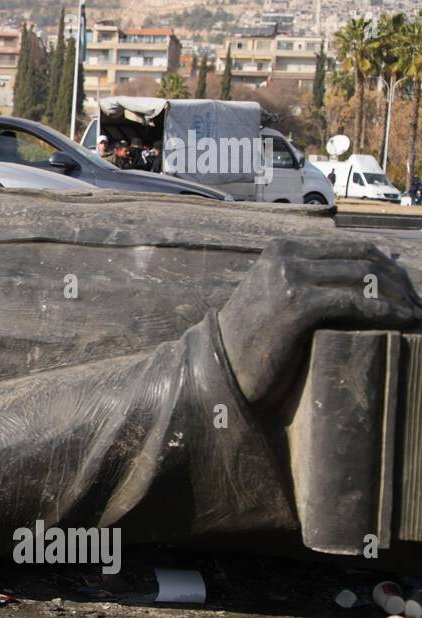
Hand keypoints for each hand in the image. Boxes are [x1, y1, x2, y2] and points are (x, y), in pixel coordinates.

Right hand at [218, 237, 421, 406]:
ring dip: (399, 296)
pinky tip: (403, 322)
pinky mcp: (296, 305)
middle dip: (400, 282)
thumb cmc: (251, 343)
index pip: (352, 248)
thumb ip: (310, 283)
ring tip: (417, 316)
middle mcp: (285, 256)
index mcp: (282, 249)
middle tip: (419, 305)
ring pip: (364, 276)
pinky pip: (356, 302)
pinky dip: (386, 311)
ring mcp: (289, 278)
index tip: (409, 292)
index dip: (389, 268)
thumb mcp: (276, 300)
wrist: (216, 369)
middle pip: (363, 258)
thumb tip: (367, 281)